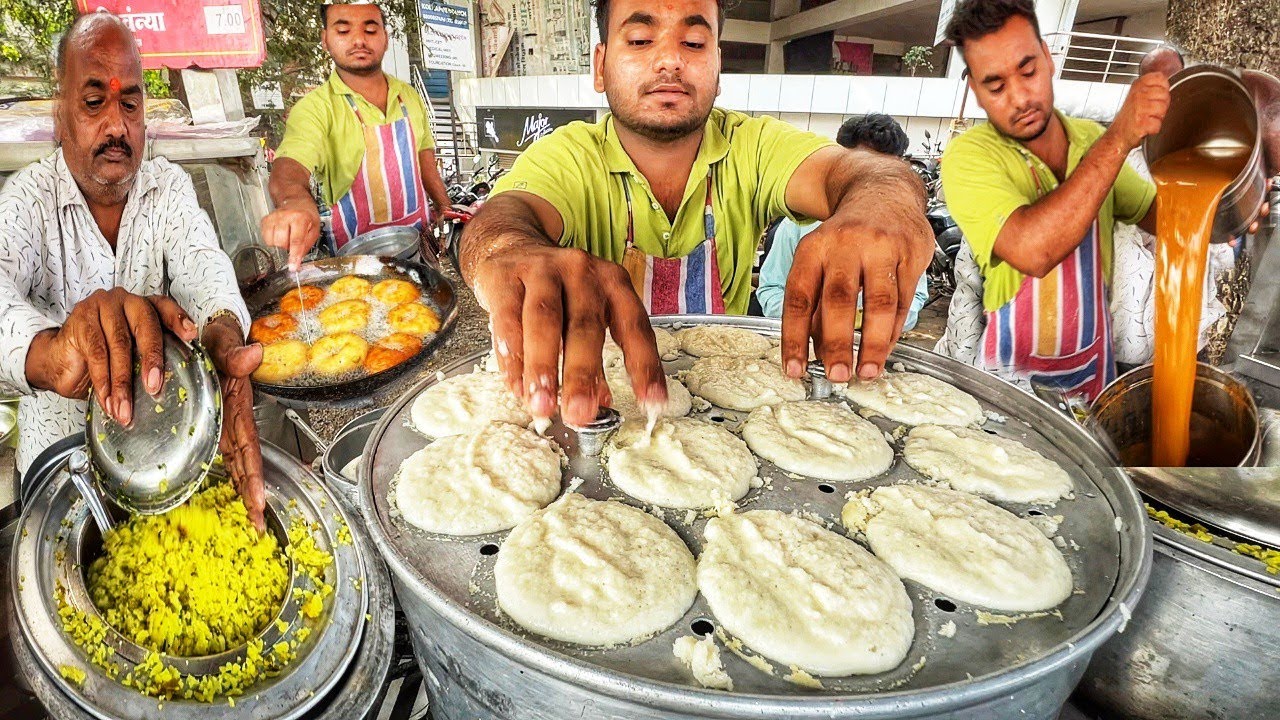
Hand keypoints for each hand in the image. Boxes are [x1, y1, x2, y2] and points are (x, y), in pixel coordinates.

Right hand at [26, 289, 197, 424]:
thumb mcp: (133, 357)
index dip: (179, 320)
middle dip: (151, 360)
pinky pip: (97, 353)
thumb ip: (151, 359)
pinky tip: (107, 400)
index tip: (191, 335)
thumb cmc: (105, 358)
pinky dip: (103, 380)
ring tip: (125, 408)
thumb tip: (176, 386)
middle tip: (154, 387)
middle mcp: (126, 301)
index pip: (165, 308)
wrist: (61, 359)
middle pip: (146, 327)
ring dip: (123, 381)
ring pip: (120, 345)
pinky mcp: (82, 319)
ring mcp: (103, 306)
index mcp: (145, 306)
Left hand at [203, 315, 265, 530]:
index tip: (258, 501)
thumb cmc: (217, 339)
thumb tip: (253, 353)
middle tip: (258, 523)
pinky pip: (222, 454)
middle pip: (246, 463)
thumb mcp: (224, 342)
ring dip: (243, 490)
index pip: (249, 446)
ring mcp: (224, 425)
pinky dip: (228, 475)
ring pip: (236, 463)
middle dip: (253, 493)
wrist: (210, 334)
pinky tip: (229, 493)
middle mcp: (234, 420)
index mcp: (237, 407)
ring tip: (250, 518)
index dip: (253, 475)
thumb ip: (235, 352)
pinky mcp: (214, 425)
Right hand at [260, 200, 320, 270]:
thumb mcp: (314, 230)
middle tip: (293, 241)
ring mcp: (273, 217)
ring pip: (272, 242)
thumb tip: (298, 260)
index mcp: (300, 218)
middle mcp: (285, 216)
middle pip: (281, 242)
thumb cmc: (307, 217)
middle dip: (287, 247)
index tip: (293, 267)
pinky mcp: (265, 220)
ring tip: (286, 236)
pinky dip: (272, 240)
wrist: (296, 201)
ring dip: (280, 244)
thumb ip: (306, 245)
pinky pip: (265, 238)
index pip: (296, 241)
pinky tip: (279, 234)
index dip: (294, 256)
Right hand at [473, 245, 666, 426]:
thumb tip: (602, 401)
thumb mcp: (584, 314)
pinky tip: (516, 386)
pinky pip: (507, 320)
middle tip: (580, 413)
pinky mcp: (506, 277)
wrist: (510, 247)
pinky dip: (511, 358)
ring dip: (543, 367)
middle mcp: (582, 271)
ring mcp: (542, 270)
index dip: (645, 365)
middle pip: (585, 326)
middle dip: (582, 374)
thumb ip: (595, 357)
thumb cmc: (556, 290)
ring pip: (544, 321)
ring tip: (542, 405)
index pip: (635, 326)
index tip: (651, 401)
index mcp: (612, 282)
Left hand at [780, 204, 933, 382]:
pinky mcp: (910, 253)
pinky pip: (903, 299)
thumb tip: (812, 349)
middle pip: (838, 300)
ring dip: (872, 343)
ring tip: (867, 371)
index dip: (794, 337)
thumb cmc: (847, 235)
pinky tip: (885, 349)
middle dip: (837, 343)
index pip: (799, 298)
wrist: (884, 191)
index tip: (794, 368)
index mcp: (814, 248)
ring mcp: (881, 247)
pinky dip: (893, 329)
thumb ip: (815, 299)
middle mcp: (845, 244)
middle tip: (836, 375)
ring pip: (878, 302)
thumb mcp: (820, 257)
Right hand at [1108, 72, 1170, 151]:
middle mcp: (1138, 94)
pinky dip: (1153, 129)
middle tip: (1149, 111)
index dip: (1162, 88)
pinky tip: (1145, 127)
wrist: (1117, 136)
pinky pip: (1158, 124)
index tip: (1154, 97)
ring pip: (1163, 109)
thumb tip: (1167, 81)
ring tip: (1147, 118)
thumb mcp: (1137, 95)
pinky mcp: (1141, 122)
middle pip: (1165, 94)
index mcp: (1138, 85)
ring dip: (1158, 117)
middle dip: (1161, 105)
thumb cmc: (1129, 118)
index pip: (1160, 78)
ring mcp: (1139, 107)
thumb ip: (1151, 86)